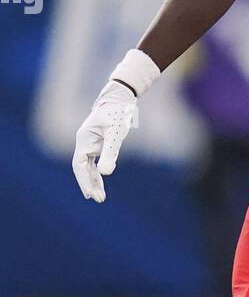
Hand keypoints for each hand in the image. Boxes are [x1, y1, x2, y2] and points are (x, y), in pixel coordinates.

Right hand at [72, 79, 137, 201]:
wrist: (121, 97)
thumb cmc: (118, 112)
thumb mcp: (116, 133)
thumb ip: (110, 152)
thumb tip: (106, 173)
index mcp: (84, 139)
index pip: (79, 165)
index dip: (84, 180)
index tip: (90, 194)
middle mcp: (85, 142)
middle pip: (83, 168)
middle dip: (89, 184)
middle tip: (98, 199)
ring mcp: (91, 143)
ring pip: (89, 167)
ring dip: (94, 180)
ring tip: (100, 197)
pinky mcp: (99, 143)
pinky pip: (95, 162)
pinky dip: (99, 172)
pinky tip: (102, 181)